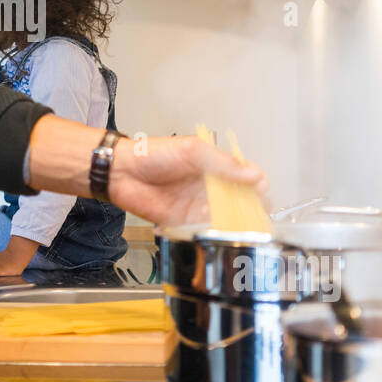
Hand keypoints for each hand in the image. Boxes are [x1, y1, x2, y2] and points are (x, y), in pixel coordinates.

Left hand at [108, 135, 269, 225]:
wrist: (122, 172)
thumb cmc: (153, 154)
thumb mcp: (193, 151)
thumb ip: (223, 163)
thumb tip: (254, 174)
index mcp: (215, 166)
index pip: (247, 176)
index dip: (257, 184)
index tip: (259, 190)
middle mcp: (210, 187)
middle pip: (241, 201)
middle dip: (251, 208)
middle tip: (252, 211)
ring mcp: (198, 205)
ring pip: (227, 218)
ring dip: (235, 222)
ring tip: (237, 222)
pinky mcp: (186, 222)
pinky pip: (207, 230)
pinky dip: (214, 231)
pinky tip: (215, 227)